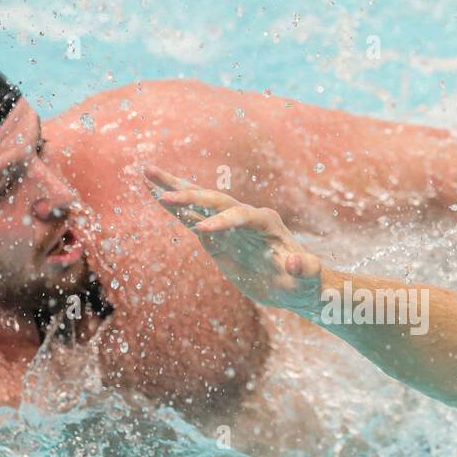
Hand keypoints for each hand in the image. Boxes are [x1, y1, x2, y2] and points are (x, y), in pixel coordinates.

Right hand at [146, 166, 322, 315]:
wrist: (295, 284)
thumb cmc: (304, 282)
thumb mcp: (308, 280)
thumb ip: (306, 270)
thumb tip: (294, 262)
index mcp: (267, 223)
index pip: (242, 215)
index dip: (222, 221)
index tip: (202, 231)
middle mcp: (246, 217)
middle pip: (216, 199)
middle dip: (191, 196)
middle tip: (164, 195)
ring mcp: (229, 224)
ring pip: (200, 201)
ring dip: (174, 188)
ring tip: (147, 173)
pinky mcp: (217, 235)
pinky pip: (192, 217)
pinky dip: (174, 207)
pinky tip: (154, 194)